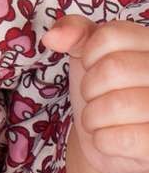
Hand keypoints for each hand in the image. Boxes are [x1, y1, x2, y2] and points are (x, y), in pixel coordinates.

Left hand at [41, 14, 148, 172]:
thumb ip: (75, 31)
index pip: (111, 36)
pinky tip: (110, 139)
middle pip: (114, 68)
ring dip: (93, 117)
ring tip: (100, 120)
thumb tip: (52, 37)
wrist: (113, 141)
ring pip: (117, 104)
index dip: (89, 54)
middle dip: (90, 87)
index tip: (93, 67)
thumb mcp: (89, 53)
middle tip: (96, 98)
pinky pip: (120, 139)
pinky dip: (102, 140)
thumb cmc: (104, 90)